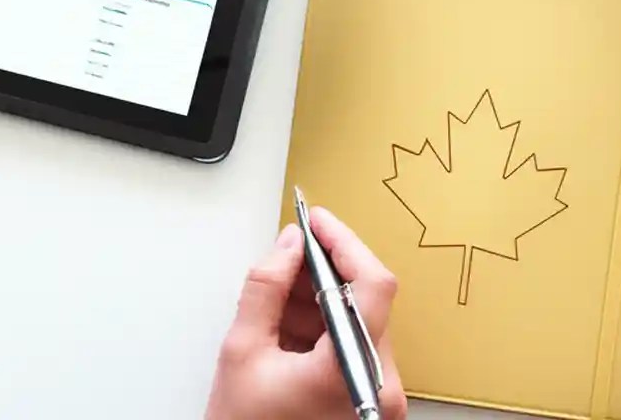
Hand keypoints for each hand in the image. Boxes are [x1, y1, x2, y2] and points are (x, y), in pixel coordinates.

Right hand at [205, 207, 406, 419]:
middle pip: (367, 300)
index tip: (318, 222)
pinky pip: (355, 341)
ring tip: (280, 293)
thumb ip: (265, 287)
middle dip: (326, 269)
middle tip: (291, 250)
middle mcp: (379, 385)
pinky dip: (325, 323)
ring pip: (360, 319)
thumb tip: (287, 246)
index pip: (370, 285)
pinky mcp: (371, 397)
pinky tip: (290, 322)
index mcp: (350, 373)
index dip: (344, 243)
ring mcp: (378, 393)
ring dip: (322, 296)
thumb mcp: (242, 350)